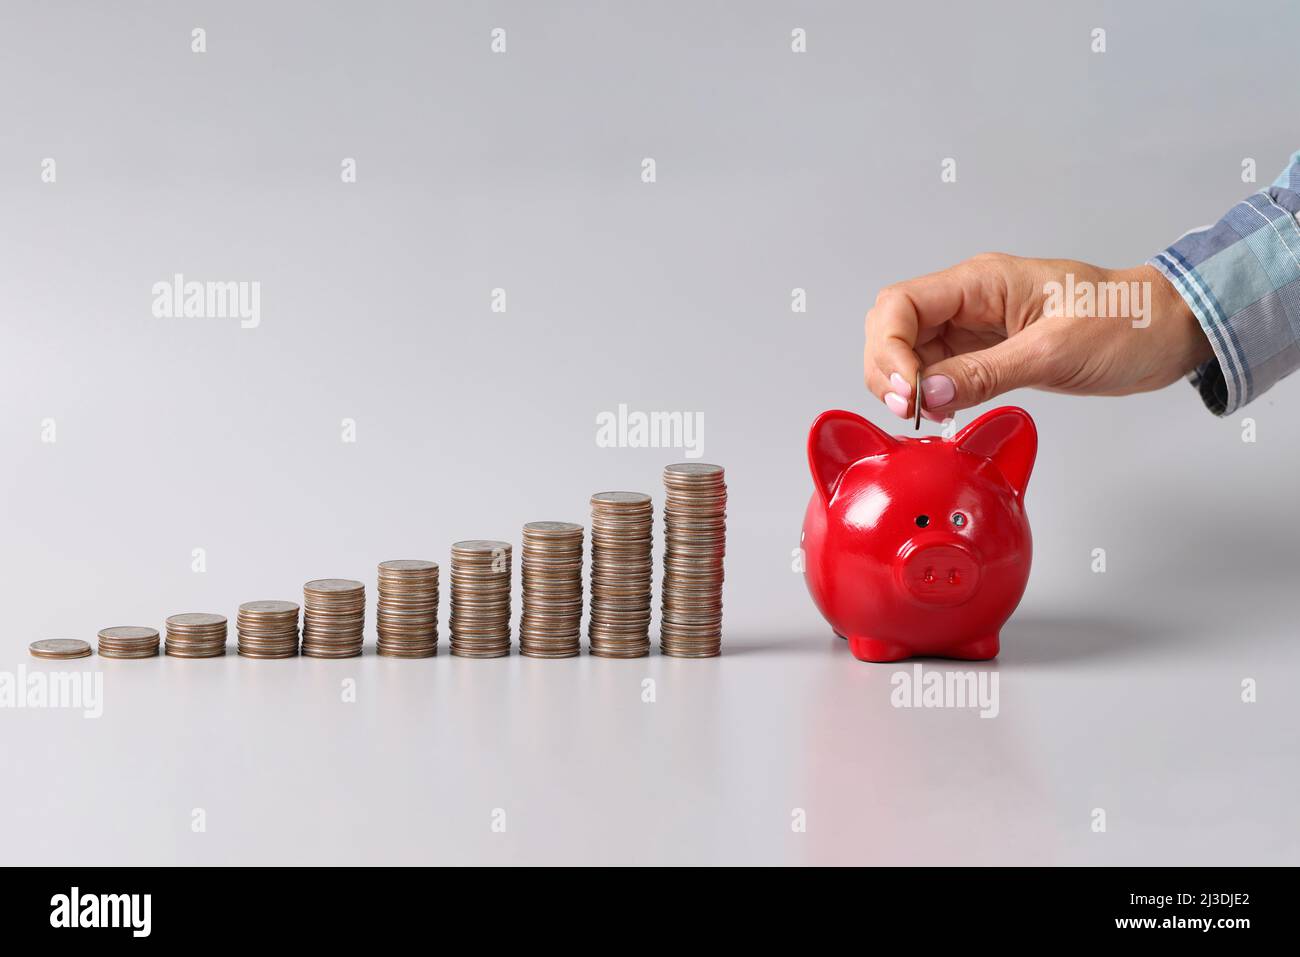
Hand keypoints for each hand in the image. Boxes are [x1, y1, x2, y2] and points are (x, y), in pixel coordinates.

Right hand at [863, 253, 1213, 419]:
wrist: (1167, 331)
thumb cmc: (1126, 323)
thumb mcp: (1055, 351)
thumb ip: (985, 373)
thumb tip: (928, 394)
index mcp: (981, 282)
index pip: (900, 305)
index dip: (890, 351)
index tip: (908, 394)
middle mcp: (969, 300)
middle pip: (892, 327)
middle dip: (887, 371)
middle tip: (910, 411)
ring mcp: (974, 326)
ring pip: (908, 352)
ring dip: (904, 386)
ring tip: (927, 416)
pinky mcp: (984, 351)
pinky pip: (936, 370)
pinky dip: (928, 394)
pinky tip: (942, 412)